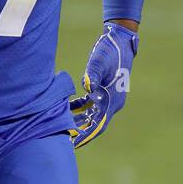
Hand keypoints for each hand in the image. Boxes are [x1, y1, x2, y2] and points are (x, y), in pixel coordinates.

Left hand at [69, 22, 138, 148]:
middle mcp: (112, 102)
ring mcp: (108, 97)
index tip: (74, 144)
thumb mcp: (99, 62)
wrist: (120, 39)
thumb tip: (87, 89)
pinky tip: (67, 107)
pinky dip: (80, 108)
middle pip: (95, 123)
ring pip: (92, 115)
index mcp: (113, 100)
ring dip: (78, 121)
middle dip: (80, 132)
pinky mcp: (103, 90)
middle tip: (64, 139)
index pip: (99, 124)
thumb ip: (93, 76)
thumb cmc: (109, 51)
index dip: (86, 135)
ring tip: (62, 126)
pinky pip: (90, 105)